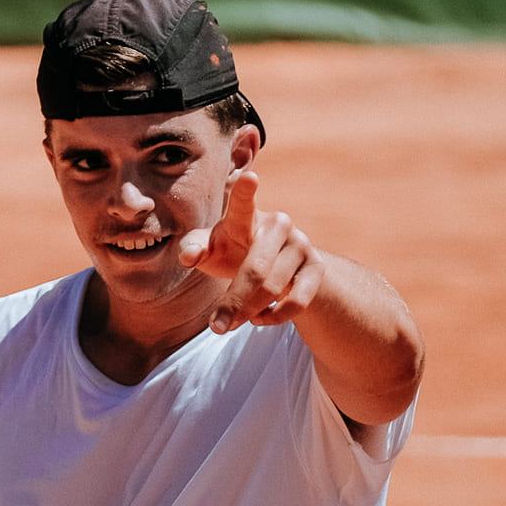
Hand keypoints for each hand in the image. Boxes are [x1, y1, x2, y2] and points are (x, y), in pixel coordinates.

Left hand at [177, 171, 326, 333]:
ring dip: (249, 312)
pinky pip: (298, 301)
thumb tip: (188, 256)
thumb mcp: (210, 250)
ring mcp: (301, 243)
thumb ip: (195, 248)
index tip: (248, 178)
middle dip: (234, 303)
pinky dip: (274, 317)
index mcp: (245, 216)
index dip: (245, 191)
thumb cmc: (232, 252)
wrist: (276, 266)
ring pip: (274, 289)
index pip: (243, 203)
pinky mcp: (317, 266)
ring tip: (232, 322)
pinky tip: (259, 317)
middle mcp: (278, 224)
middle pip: (256, 271)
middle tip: (216, 327)